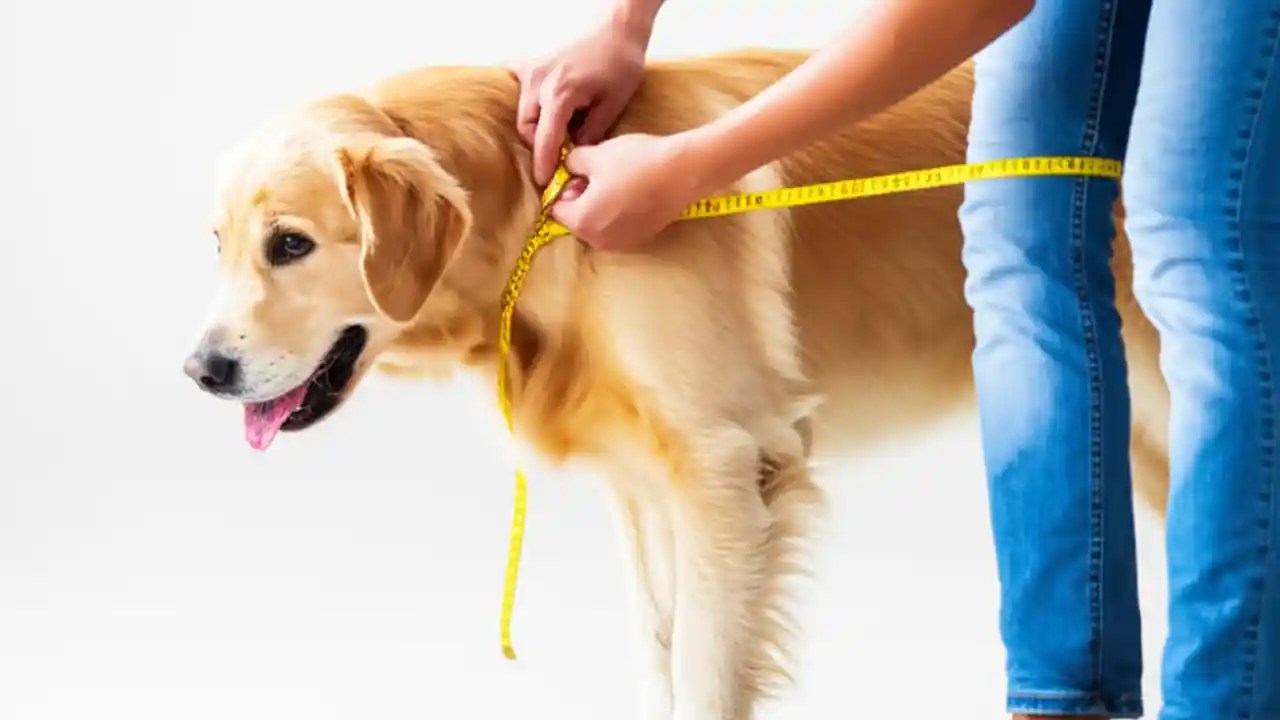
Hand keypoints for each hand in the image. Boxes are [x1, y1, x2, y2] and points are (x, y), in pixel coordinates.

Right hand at [515, 13, 651, 186]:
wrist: (616, 29)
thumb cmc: (620, 63)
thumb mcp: (613, 104)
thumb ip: (591, 133)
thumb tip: (575, 155)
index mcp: (560, 94)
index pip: (545, 139)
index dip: (544, 164)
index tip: (543, 184)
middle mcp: (539, 82)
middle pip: (528, 128)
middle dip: (540, 146)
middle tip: (560, 157)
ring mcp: (532, 70)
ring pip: (523, 114)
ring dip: (537, 129)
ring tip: (561, 135)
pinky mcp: (532, 64)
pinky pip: (521, 94)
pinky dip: (529, 108)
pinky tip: (543, 115)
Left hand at [549, 132, 708, 251]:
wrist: (682, 172)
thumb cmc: (635, 162)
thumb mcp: (594, 154)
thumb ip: (570, 163)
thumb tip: (567, 169)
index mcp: (582, 222)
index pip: (555, 209)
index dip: (563, 187)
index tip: (577, 171)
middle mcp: (599, 241)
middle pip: (576, 220)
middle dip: (580, 199)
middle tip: (598, 174)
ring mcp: (622, 243)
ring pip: (597, 225)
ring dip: (599, 206)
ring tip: (617, 182)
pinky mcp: (640, 239)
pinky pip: (617, 227)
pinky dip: (618, 213)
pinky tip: (633, 191)